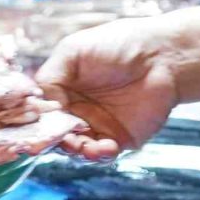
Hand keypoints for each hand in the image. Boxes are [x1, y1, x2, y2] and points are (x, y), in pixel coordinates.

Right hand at [36, 19, 179, 149]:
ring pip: (75, 148)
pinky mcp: (119, 139)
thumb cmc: (118, 44)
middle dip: (53, 140)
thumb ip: (50, 76)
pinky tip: (103, 146)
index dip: (36, 121)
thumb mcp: (73, 51)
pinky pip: (102, 154)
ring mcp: (96, 126)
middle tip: (59, 139)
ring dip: (75, 150)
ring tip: (82, 146)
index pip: (41, 111)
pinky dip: (98, 154)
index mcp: (62, 89)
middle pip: (54, 134)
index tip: (36, 126)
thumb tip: (41, 106)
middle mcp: (76, 109)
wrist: (163, 56)